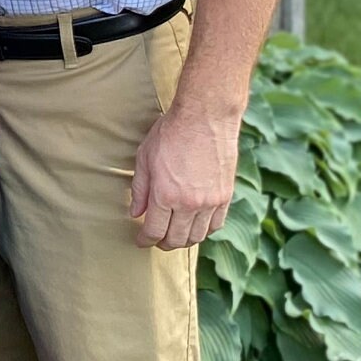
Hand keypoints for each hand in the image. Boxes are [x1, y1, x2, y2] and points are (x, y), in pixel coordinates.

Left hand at [128, 97, 242, 250]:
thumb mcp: (145, 158)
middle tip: (157, 239)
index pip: (154, 231)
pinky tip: (195, 225)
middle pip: (176, 239)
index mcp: (165, 195)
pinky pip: (215, 225)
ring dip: (184, 240)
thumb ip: (139, 189)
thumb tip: (135, 212)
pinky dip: (204, 230)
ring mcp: (210, 202)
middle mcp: (189, 204)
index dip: (145, 240)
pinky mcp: (225, 196)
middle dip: (163, 243)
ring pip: (197, 236)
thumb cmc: (171, 133)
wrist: (206, 117)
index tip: (141, 241)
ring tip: (175, 235)